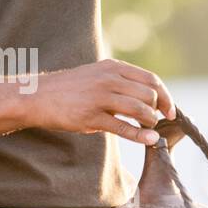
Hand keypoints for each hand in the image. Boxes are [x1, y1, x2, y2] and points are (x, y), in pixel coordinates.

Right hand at [23, 58, 176, 144]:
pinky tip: (149, 140)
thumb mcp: (96, 75)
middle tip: (159, 122)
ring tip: (150, 129)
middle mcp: (109, 79)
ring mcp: (100, 97)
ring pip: (140, 110)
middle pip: (149, 95)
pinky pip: (123, 127)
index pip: (151, 80)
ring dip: (151, 122)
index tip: (170, 110)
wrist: (37, 96)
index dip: (165, 96)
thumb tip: (146, 97)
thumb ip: (119, 82)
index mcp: (113, 67)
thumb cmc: (69, 89)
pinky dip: (140, 135)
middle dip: (159, 111)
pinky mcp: (91, 117)